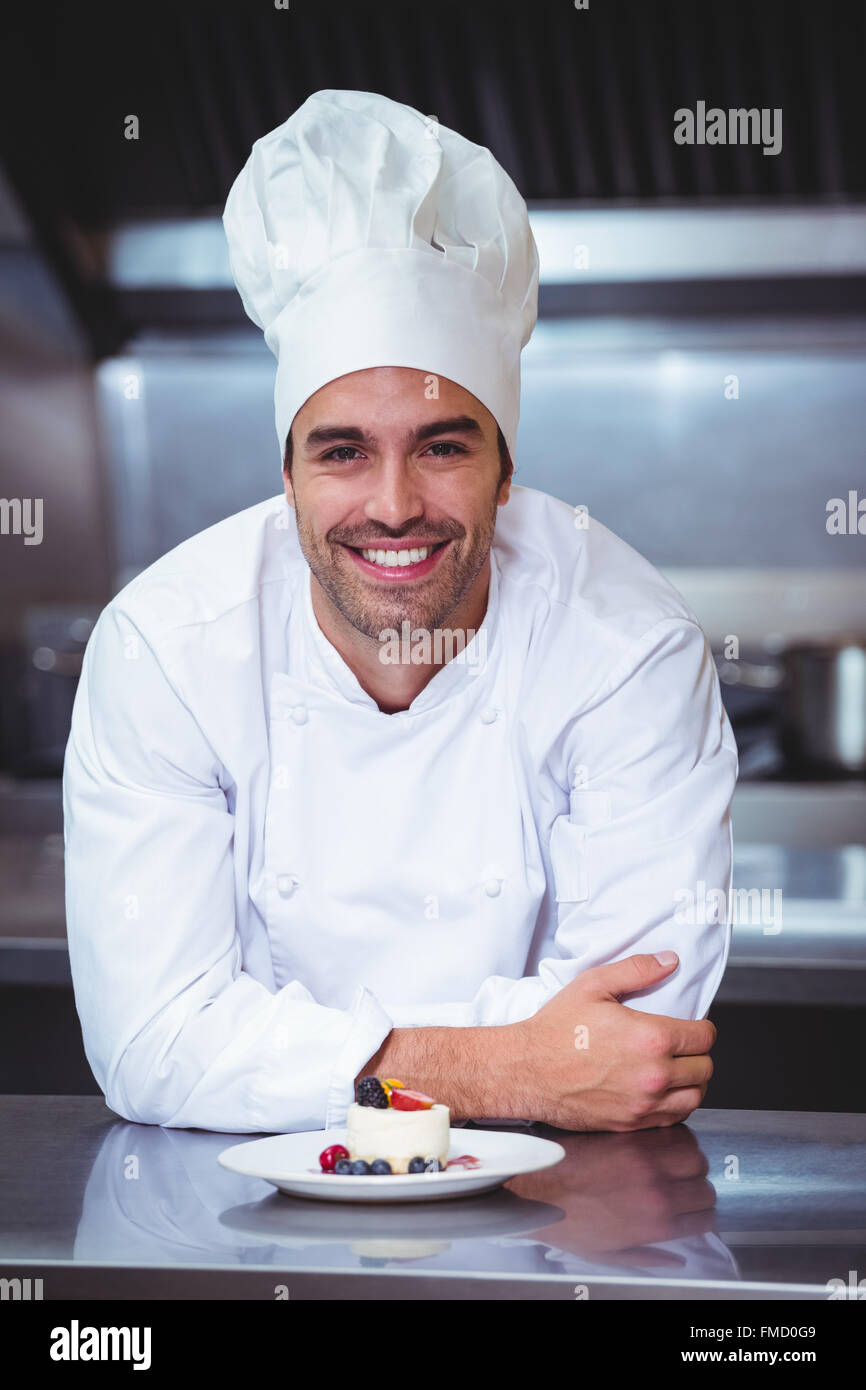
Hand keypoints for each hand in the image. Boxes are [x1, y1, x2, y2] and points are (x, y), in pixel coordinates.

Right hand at [510, 952, 714, 1131]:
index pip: (704, 1037)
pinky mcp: (632, 1123)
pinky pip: (674, 1117)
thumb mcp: (592, 984)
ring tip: (679, 1069)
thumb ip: (636, 970)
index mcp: (650, 1038)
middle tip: (684, 1046)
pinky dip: (676, 1104)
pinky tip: (663, 1090)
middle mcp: (653, 1075)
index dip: (703, 1027)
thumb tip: (669, 962)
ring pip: (695, 1097)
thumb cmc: (555, 1029)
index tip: (694, 1026)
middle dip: (699, 1053)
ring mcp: (644, 1104)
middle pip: (705, 1068)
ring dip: (693, 1081)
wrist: (526, 1070)